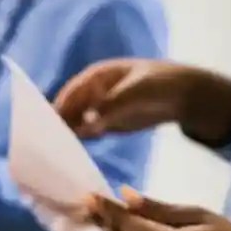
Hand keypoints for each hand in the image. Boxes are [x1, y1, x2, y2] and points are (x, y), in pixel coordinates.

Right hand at [56, 58, 230, 147]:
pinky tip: (72, 155)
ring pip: (74, 122)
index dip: (56, 109)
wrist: (185, 96)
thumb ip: (110, 107)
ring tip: (54, 154)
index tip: (45, 129)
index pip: (69, 94)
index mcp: (94, 76)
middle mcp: (91, 91)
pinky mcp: (104, 123)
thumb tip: (85, 125)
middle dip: (57, 125)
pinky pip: (86, 132)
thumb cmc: (161, 84)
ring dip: (66, 136)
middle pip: (67, 109)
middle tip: (46, 147)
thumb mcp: (136, 92)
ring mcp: (96, 107)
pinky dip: (79, 142)